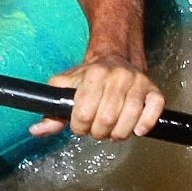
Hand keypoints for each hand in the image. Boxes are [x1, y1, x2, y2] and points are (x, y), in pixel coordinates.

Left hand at [31, 55, 163, 141]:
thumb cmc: (88, 77)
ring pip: (130, 118)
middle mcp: (118, 76)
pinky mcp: (154, 90)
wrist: (115, 57)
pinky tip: (136, 129)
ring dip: (119, 133)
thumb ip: (51, 111)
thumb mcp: (66, 88)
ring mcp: (138, 82)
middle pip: (107, 119)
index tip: (80, 125)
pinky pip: (155, 110)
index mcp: (94, 74)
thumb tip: (36, 130)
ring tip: (113, 131)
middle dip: (98, 132)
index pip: (84, 112)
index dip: (80, 126)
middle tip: (97, 129)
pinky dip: (146, 123)